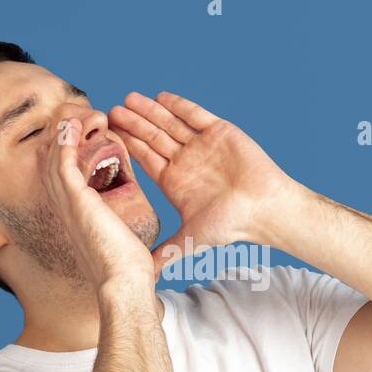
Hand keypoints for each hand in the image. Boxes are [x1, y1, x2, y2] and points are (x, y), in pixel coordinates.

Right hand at [40, 116, 155, 290]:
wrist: (124, 286)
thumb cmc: (126, 272)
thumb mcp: (120, 245)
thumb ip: (122, 238)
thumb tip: (143, 251)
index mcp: (77, 217)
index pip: (64, 179)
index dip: (69, 156)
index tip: (84, 139)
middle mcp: (67, 209)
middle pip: (53, 163)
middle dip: (62, 139)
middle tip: (75, 118)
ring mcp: (68, 203)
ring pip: (54, 157)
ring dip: (64, 133)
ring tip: (75, 113)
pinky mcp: (76, 200)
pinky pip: (63, 161)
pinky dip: (66, 140)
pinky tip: (72, 124)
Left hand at [108, 92, 297, 273]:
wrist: (264, 210)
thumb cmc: (231, 225)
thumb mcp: (191, 239)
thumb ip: (166, 252)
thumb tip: (144, 275)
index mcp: (174, 181)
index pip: (145, 159)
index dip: (127, 146)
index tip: (106, 135)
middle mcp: (186, 161)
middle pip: (153, 137)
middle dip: (132, 124)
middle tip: (110, 111)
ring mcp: (202, 145)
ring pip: (170, 124)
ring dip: (150, 112)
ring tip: (128, 99)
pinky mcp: (220, 132)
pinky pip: (196, 115)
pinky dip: (179, 106)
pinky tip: (160, 97)